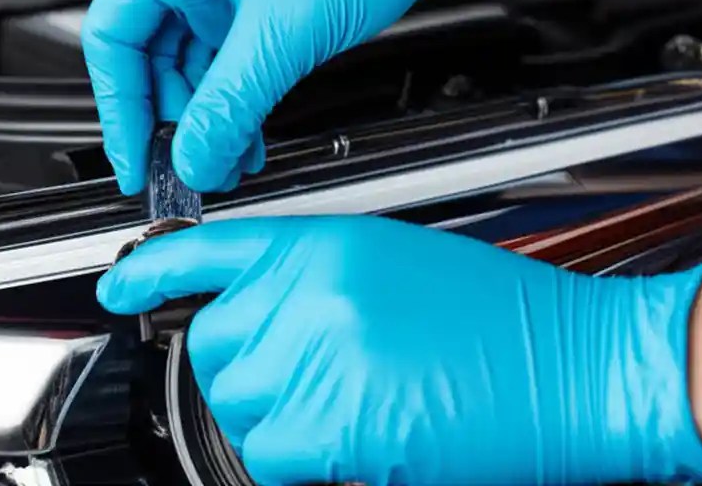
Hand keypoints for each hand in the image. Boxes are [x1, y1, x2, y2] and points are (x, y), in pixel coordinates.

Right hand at [81, 0, 561, 194]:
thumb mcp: (286, 30)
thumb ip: (231, 103)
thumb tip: (193, 157)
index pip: (113, 34)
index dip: (120, 105)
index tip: (136, 158)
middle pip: (148, 54)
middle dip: (168, 118)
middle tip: (184, 167)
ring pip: (190, 64)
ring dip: (206, 116)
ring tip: (223, 161)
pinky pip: (227, 60)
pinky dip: (234, 101)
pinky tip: (246, 137)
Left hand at [97, 216, 701, 485]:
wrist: (582, 364)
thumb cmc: (507, 319)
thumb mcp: (400, 265)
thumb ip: (316, 279)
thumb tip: (257, 310)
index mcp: (330, 243)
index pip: (210, 247)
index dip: (151, 265)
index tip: (118, 281)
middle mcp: (314, 292)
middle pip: (213, 342)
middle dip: (242, 369)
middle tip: (302, 380)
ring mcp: (323, 357)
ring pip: (235, 402)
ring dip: (271, 417)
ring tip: (342, 408)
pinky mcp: (341, 424)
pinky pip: (269, 452)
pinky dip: (297, 458)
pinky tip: (350, 439)